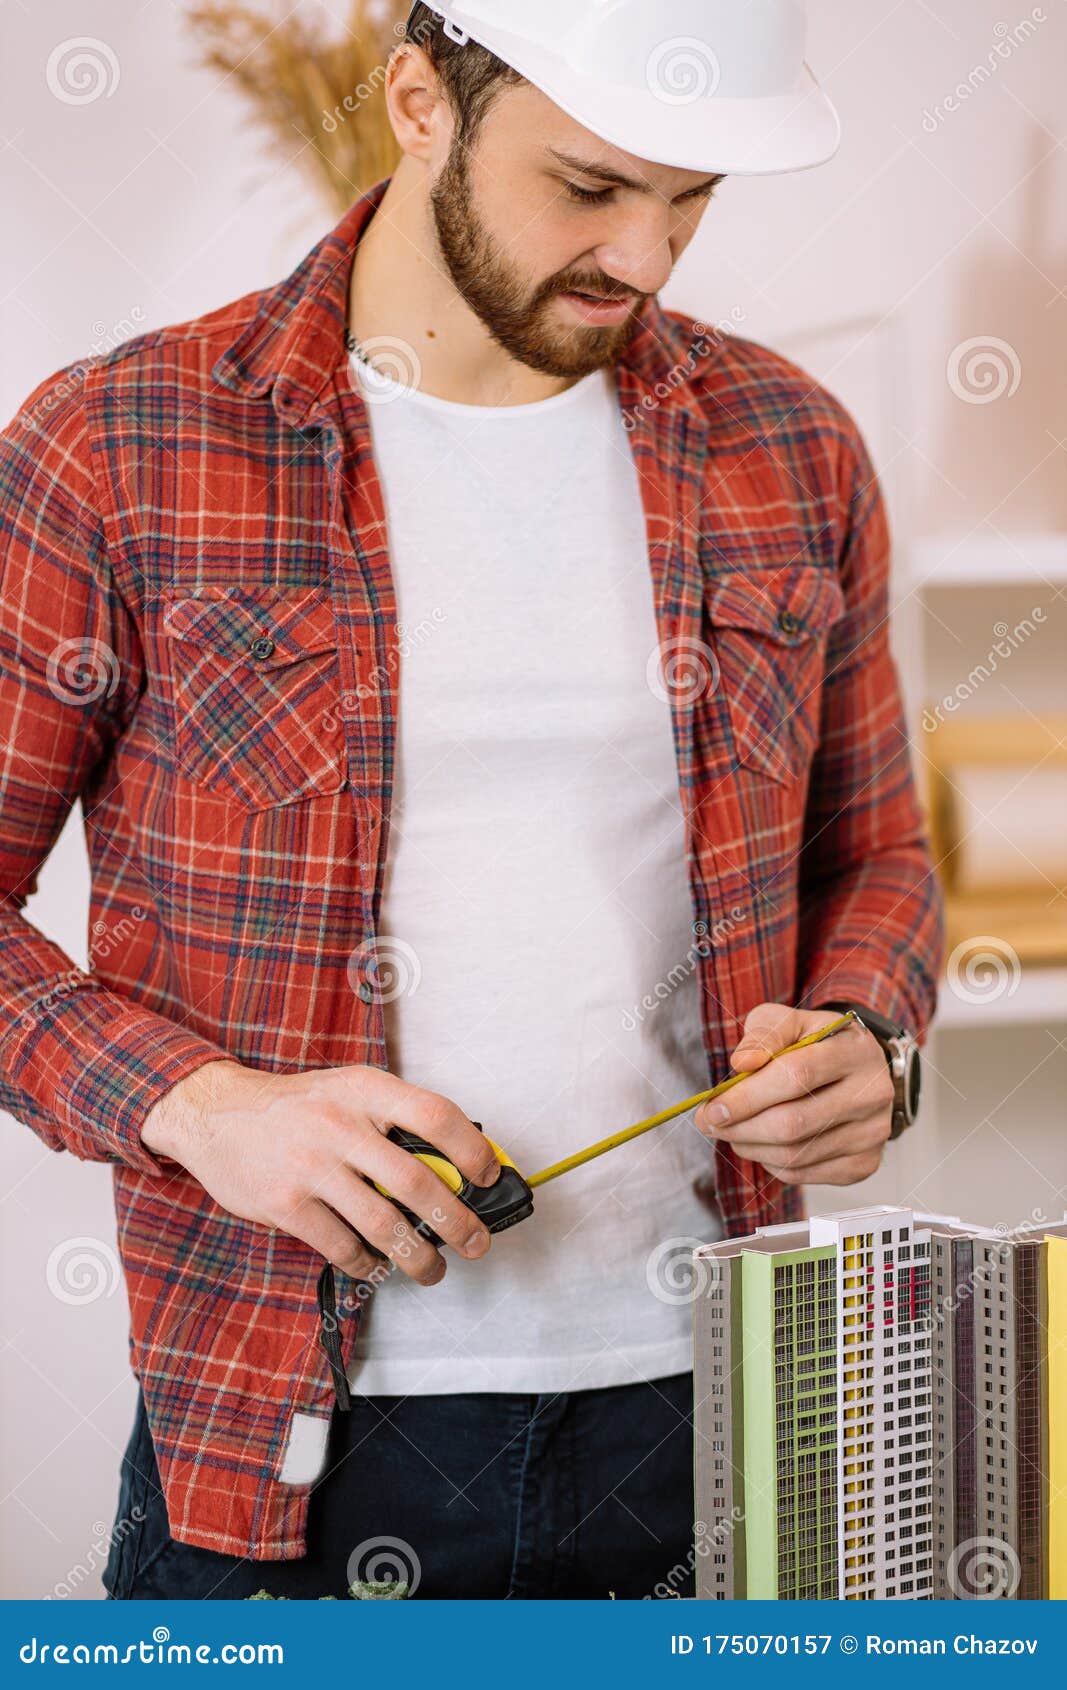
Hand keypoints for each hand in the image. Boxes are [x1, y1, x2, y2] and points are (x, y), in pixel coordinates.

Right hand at [140, 1060, 500, 1285]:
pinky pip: (342, 1246)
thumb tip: (453, 1167)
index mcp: (365, 1090)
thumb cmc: (296, 1107)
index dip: (471, 1149)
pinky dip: (367, 1263)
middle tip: (476, 1242)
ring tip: (432, 1270)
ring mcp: (311, 1166)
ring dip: (418, 1257)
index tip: (488, 1175)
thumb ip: (392, 1120)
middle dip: (457, 1222)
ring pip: (384, 1224)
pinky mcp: (285, 1204)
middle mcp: (341, 1125)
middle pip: (417, 1182)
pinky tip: (376, 1266)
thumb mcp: (347, 1091)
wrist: (215, 1113)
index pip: (435, 1115)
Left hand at [693, 1003, 894, 1185]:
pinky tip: (762, 1144)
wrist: (859, 1069)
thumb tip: (741, 1063)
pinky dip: (771, 1163)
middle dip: (740, 1127)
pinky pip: (803, 1174)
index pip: (797, 1076)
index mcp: (854, 1050)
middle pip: (793, 1123)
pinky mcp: (864, 1163)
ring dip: (749, 1147)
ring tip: (732, 1131)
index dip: (748, 1096)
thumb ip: (763, 1034)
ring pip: (795, 1155)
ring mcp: (872, 1133)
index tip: (712, 1107)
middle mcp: (872, 1094)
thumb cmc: (817, 1042)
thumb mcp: (791, 1022)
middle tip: (709, 1123)